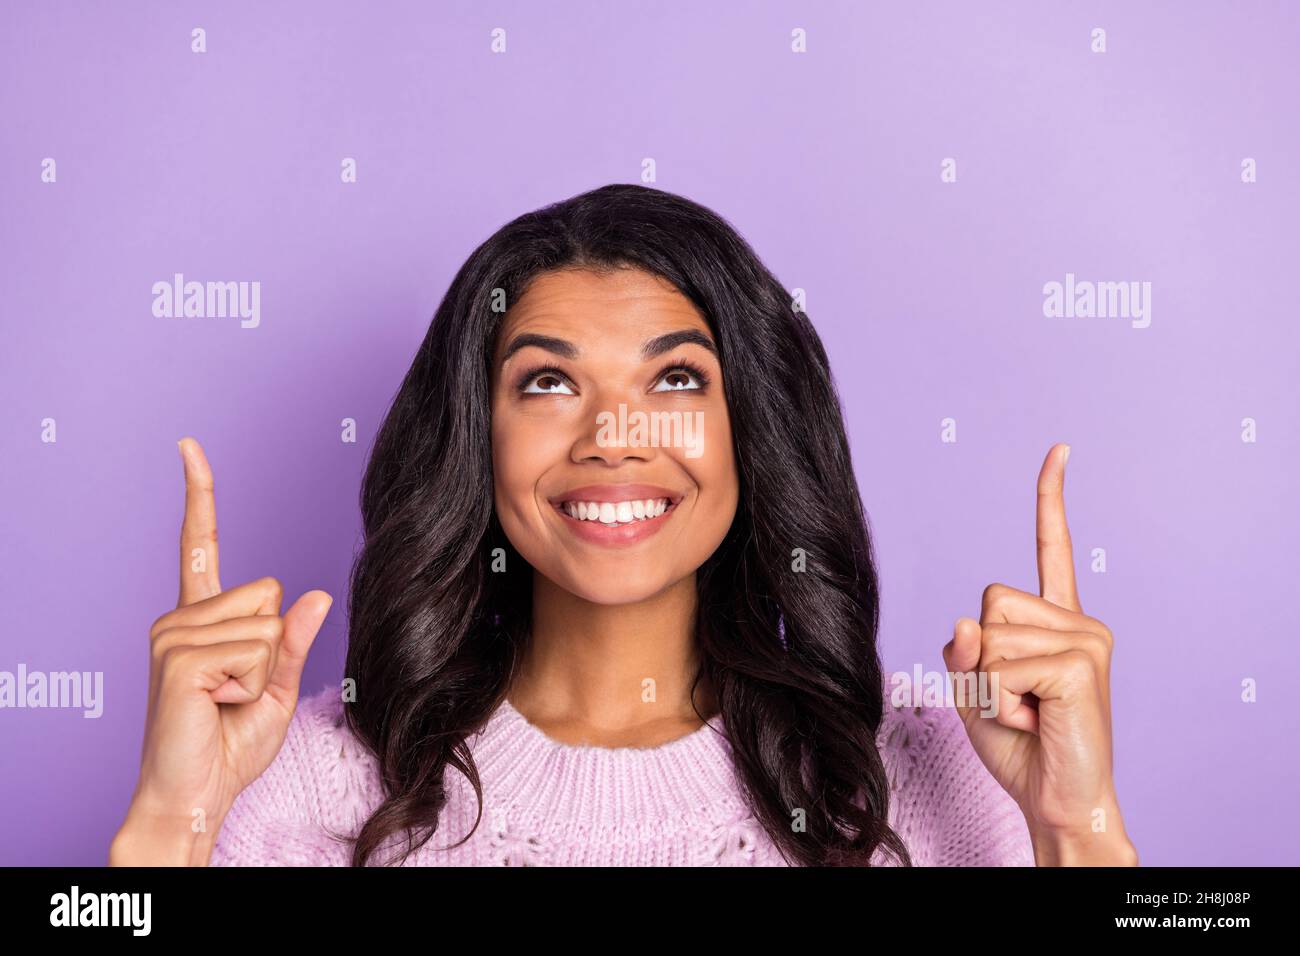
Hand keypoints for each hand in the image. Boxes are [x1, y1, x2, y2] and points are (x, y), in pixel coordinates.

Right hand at [109, 437, 331, 865]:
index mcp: (201, 618)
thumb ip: (292, 641)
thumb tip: (318, 594)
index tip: (188, 444)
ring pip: (265, 623)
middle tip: (236, 690)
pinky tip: (216, 705)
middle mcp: (179, 617)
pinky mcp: (180, 659)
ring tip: (224, 701)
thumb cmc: (229, 744)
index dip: (199, 493)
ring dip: (260, 671)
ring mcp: (173, 635)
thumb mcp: (276, 688)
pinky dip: (250, 685)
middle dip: (271, 646)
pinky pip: (253, 651)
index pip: (200, 544)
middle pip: (268, 591)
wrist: (196, 792)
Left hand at [941, 443, 1137, 865]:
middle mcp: (1079, 621)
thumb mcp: (972, 688)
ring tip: (1027, 713)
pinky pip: (1002, 667)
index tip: (1060, 450)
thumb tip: (969, 621)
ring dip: (989, 685)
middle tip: (1015, 701)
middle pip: (988, 601)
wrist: (1056, 799)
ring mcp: (1087, 639)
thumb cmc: (1019, 745)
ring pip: (990, 636)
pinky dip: (1001, 701)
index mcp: (1057, 620)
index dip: (1050, 498)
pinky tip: (1036, 720)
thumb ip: (964, 649)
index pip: (1053, 547)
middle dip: (981, 657)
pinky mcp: (1081, 663)